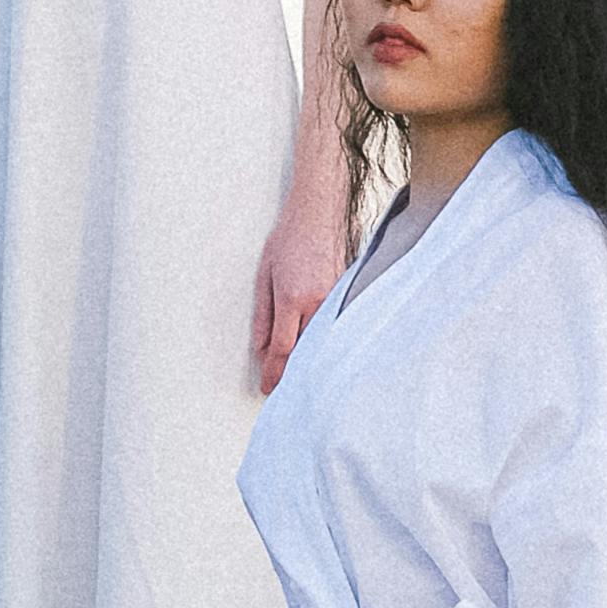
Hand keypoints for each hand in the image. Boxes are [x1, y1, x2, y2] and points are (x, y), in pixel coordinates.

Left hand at [251, 196, 347, 395]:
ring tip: (300, 383)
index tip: (268, 389)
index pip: (282, 348)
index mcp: (293, 298)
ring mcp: (336, 300)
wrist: (319, 213)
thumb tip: (260, 348)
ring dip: (310, 363)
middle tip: (282, 394)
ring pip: (321, 342)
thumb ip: (262, 316)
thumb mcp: (264, 276)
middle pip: (305, 352)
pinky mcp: (346, 296)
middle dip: (293, 375)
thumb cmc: (289, 239)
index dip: (274, 372)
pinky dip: (324, 344)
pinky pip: (333, 328)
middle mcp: (318, 303)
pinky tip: (319, 355)